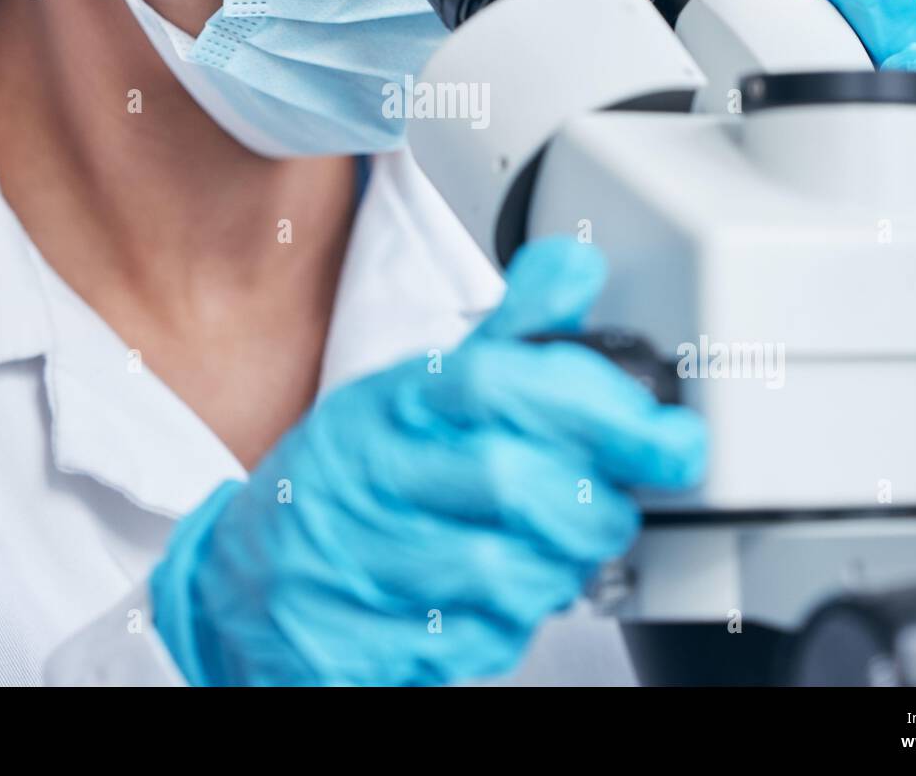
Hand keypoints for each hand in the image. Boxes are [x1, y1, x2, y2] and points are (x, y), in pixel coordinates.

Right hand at [150, 236, 705, 685]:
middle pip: (509, 482)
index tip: (668, 435)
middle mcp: (370, 476)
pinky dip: (509, 628)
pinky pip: (467, 647)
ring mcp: (354, 562)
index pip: (495, 381)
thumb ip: (511, 337)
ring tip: (555, 555)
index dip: (593, 404)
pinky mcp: (351, 642)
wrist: (246, 579)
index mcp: (391, 403)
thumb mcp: (418, 392)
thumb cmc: (352, 478)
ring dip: (559, 571)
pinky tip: (500, 603)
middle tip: (612, 507)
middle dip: (593, 505)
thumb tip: (577, 268)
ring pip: (500, 573)